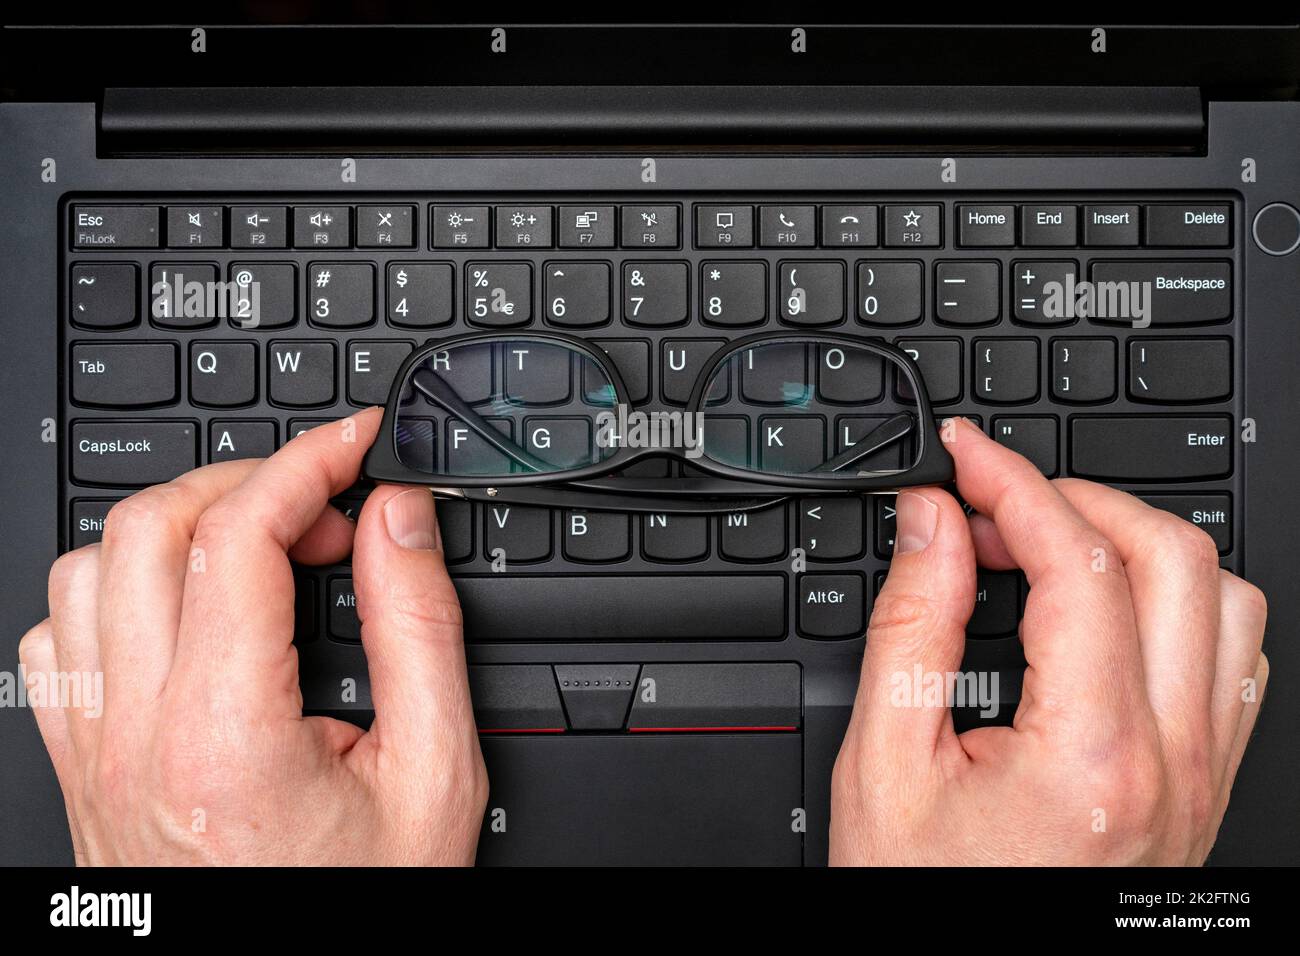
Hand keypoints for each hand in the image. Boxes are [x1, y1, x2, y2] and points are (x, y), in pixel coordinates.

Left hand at [19, 409, 486, 864]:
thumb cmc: (364, 903)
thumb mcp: (434, 771)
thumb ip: (419, 630)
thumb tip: (397, 521)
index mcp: (227, 733)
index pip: (239, 536)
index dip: (306, 464)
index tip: (355, 445)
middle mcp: (136, 735)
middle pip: (150, 530)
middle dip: (245, 482)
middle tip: (321, 507)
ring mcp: (92, 752)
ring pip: (86, 571)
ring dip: (177, 530)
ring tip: (256, 551)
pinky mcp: (79, 769)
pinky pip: (56, 642)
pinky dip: (116, 594)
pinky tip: (185, 613)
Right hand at [830, 418, 1266, 865]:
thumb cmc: (927, 898)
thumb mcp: (887, 763)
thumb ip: (914, 627)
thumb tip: (931, 522)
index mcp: (1092, 752)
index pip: (1078, 560)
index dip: (1012, 484)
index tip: (964, 456)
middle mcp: (1172, 759)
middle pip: (1172, 557)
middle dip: (1076, 499)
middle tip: (994, 503)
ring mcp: (1202, 776)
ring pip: (1224, 600)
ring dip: (1137, 547)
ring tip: (1051, 551)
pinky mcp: (1203, 788)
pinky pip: (1233, 662)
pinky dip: (1177, 607)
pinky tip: (1109, 615)